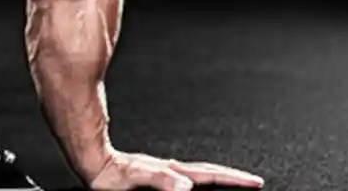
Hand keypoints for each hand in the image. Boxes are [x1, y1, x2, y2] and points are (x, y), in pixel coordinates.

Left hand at [88, 150, 263, 190]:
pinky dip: (196, 181)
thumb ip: (162, 180)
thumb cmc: (112, 172)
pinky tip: (192, 184)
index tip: (254, 181)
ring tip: (231, 180)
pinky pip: (182, 178)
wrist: (92, 162)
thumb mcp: (140, 176)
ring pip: (197, 175)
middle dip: (231, 177)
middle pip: (208, 173)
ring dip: (216, 178)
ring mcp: (163, 173)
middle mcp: (171, 171)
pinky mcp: (153, 177)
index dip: (233, 179)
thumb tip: (186, 186)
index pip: (210, 175)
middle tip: (252, 180)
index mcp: (173, 171)